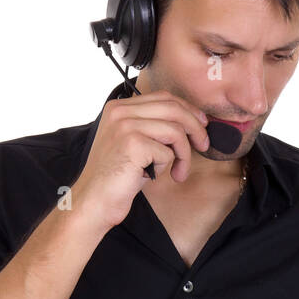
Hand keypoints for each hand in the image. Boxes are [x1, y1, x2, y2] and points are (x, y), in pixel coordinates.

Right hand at [74, 91, 210, 230]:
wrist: (94, 201)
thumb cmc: (116, 178)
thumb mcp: (133, 144)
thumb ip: (152, 127)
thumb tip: (191, 122)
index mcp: (118, 108)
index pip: (163, 97)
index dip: (187, 110)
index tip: (201, 124)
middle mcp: (120, 112)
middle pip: (173, 108)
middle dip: (195, 127)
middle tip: (204, 145)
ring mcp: (125, 126)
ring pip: (175, 130)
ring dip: (184, 154)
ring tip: (179, 172)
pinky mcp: (133, 144)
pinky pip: (167, 152)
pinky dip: (165, 167)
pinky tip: (150, 176)